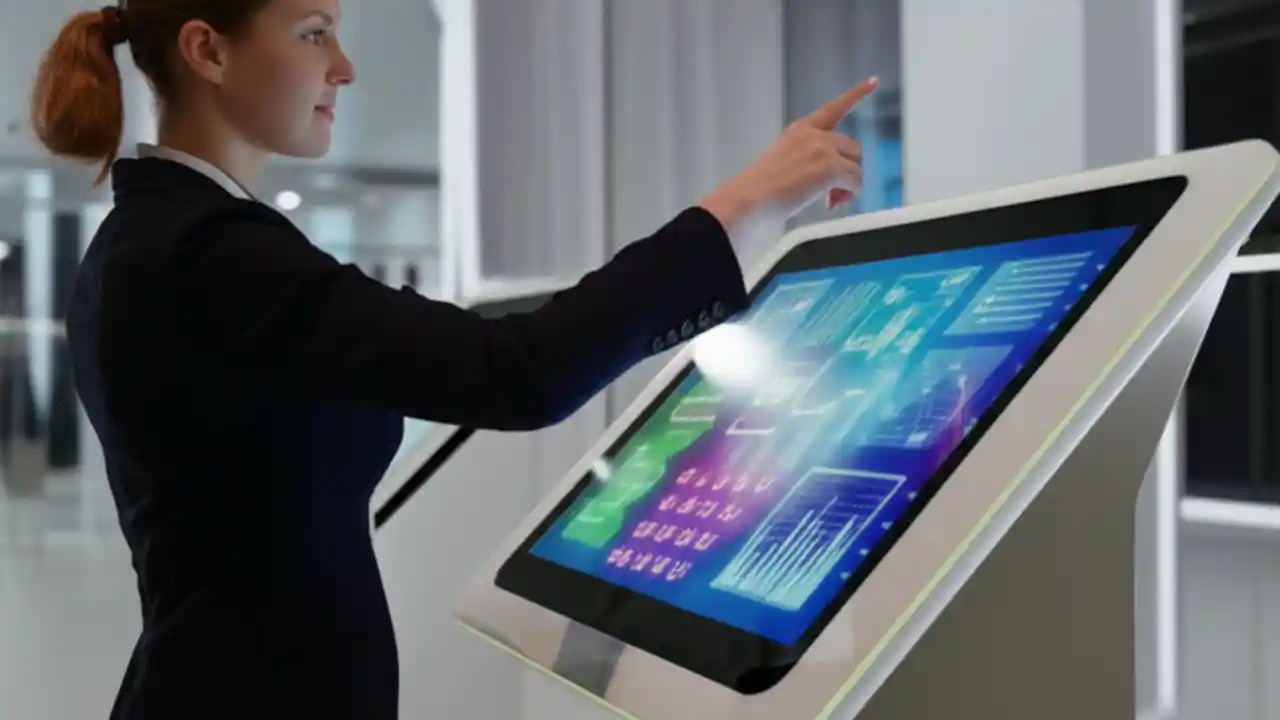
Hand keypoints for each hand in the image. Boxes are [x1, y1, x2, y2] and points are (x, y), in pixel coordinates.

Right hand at [699, 76, 877, 235]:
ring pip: (856, 166)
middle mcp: (812, 134)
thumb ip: (808, 162)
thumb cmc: (757, 193)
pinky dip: (848, 196)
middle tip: (830, 195)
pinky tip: (829, 204)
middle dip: (847, 170)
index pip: (834, 109)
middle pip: (852, 148)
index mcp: (799, 131)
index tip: (874, 80)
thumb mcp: (782, 166)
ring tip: (828, 201)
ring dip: (848, 185)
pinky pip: (856, 182)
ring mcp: (822, 148)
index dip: (857, 93)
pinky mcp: (831, 167)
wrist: (745, 202)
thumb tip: (837, 183)